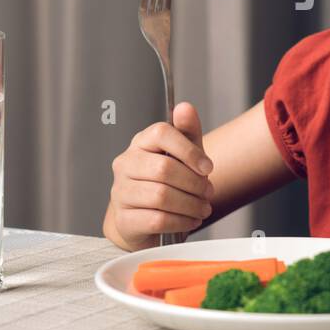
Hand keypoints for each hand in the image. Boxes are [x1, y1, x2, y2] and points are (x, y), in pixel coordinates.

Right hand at [106, 102, 214, 250]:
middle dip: (194, 183)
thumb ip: (187, 132)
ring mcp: (121, 192)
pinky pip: (156, 220)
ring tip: (203, 208)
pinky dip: (181, 221)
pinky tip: (191, 220)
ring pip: (161, 196)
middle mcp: (126, 164)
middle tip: (209, 192)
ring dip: (190, 205)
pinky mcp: (124, 219)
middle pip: (164, 168)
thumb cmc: (165, 183)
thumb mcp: (182, 156)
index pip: (161, 133)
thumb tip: (185, 107)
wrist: (142, 219)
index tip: (208, 167)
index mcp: (140, 143)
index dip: (190, 150)